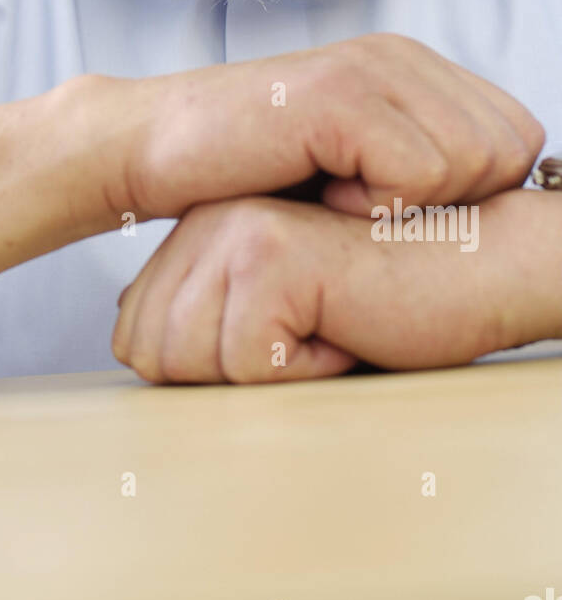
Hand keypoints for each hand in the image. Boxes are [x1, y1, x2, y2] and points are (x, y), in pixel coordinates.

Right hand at [108, 33, 542, 221]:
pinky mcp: (341, 95)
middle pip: (508, 152)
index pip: (519, 138)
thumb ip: (423, 162)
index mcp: (414, 66)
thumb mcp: (355, 166)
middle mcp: (403, 55)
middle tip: (366, 205)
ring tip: (337, 195)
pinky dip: (375, 208)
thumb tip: (494, 198)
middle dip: (452, 203)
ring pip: (474, 165)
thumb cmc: (247, 174)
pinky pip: (422, 176)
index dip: (473, 194)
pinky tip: (323, 193)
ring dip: (408, 207)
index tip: (393, 205)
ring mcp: (374, 68)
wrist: (154, 151)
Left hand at [111, 189, 561, 382]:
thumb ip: (202, 314)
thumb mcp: (269, 312)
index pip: (134, 338)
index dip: (208, 373)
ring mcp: (235, 231)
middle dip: (232, 377)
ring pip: (191, 365)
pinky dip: (309, 369)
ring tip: (326, 324)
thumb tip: (130, 342)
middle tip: (305, 333)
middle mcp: (205, 222)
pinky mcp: (272, 255)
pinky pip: (250, 365)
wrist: (469, 271)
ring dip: (271, 374)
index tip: (278, 338)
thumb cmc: (377, 303)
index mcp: (196, 231)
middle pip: (150, 356)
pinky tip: (348, 324)